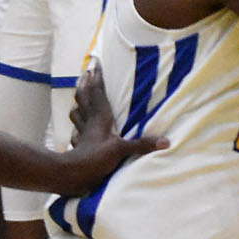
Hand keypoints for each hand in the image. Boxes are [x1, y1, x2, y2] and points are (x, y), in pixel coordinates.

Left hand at [57, 67, 167, 192]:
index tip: (96, 62)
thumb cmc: (95, 158)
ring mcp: (82, 133)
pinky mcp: (78, 146)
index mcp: (100, 118)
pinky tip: (77, 129)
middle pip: (84, 98)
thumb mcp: (121, 150)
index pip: (97, 92)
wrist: (73, 176)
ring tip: (79, 96)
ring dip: (78, 103)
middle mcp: (89, 122)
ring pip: (77, 112)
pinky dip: (77, 127)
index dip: (97, 77)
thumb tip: (166, 141)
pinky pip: (76, 132)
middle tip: (86, 72)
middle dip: (85, 84)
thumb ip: (142, 145)